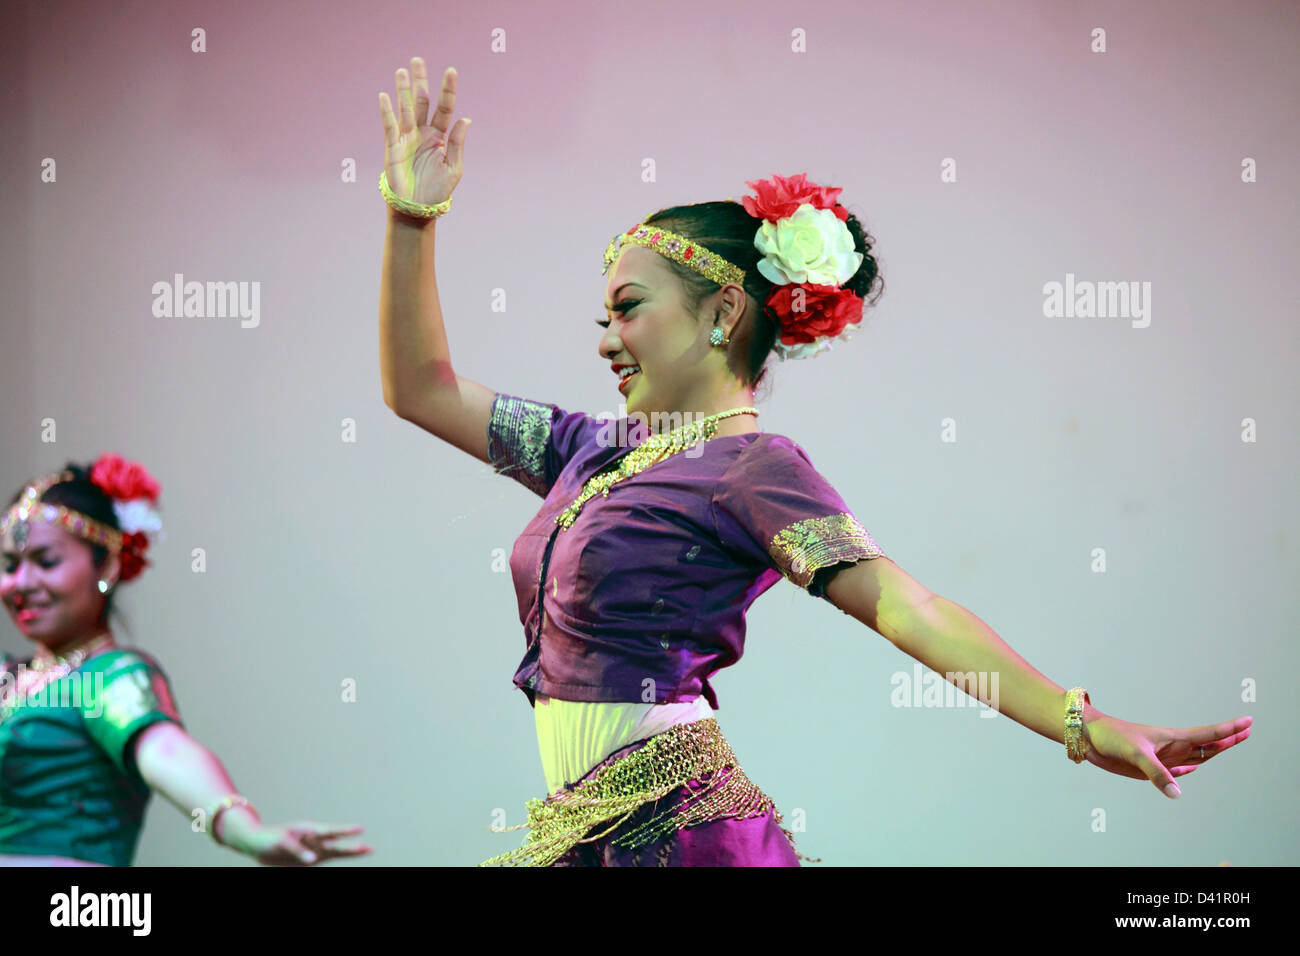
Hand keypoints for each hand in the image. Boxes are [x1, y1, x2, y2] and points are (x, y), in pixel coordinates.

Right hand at [239, 821, 371, 865]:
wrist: (253, 839)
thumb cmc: (278, 846)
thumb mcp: (298, 854)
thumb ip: (312, 856)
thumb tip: (319, 860)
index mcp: (313, 842)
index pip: (336, 845)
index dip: (352, 847)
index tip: (369, 849)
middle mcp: (308, 837)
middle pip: (334, 843)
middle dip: (350, 848)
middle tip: (368, 848)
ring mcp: (297, 837)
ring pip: (319, 842)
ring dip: (336, 846)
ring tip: (354, 849)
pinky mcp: (283, 841)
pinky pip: (295, 849)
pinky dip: (304, 854)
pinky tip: (312, 860)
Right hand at [379, 58, 469, 207]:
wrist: (417, 209)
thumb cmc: (437, 191)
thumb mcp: (453, 168)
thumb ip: (457, 143)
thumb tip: (465, 118)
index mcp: (440, 137)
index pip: (445, 108)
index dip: (448, 90)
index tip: (451, 71)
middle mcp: (422, 133)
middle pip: (421, 102)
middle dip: (420, 81)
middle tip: (418, 60)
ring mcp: (406, 138)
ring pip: (405, 109)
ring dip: (403, 90)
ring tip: (402, 71)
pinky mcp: (392, 147)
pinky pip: (389, 126)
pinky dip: (387, 111)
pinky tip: (385, 95)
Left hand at [1080, 711, 1251, 797]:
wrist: (1088, 737)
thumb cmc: (1112, 737)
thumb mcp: (1136, 754)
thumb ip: (1157, 774)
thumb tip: (1177, 794)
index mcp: (1172, 738)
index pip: (1208, 734)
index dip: (1228, 729)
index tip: (1247, 721)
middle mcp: (1171, 747)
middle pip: (1207, 745)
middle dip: (1227, 739)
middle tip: (1247, 731)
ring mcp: (1161, 757)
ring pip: (1194, 756)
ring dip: (1212, 753)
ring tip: (1228, 745)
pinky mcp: (1149, 767)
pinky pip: (1174, 770)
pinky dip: (1187, 769)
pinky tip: (1193, 768)